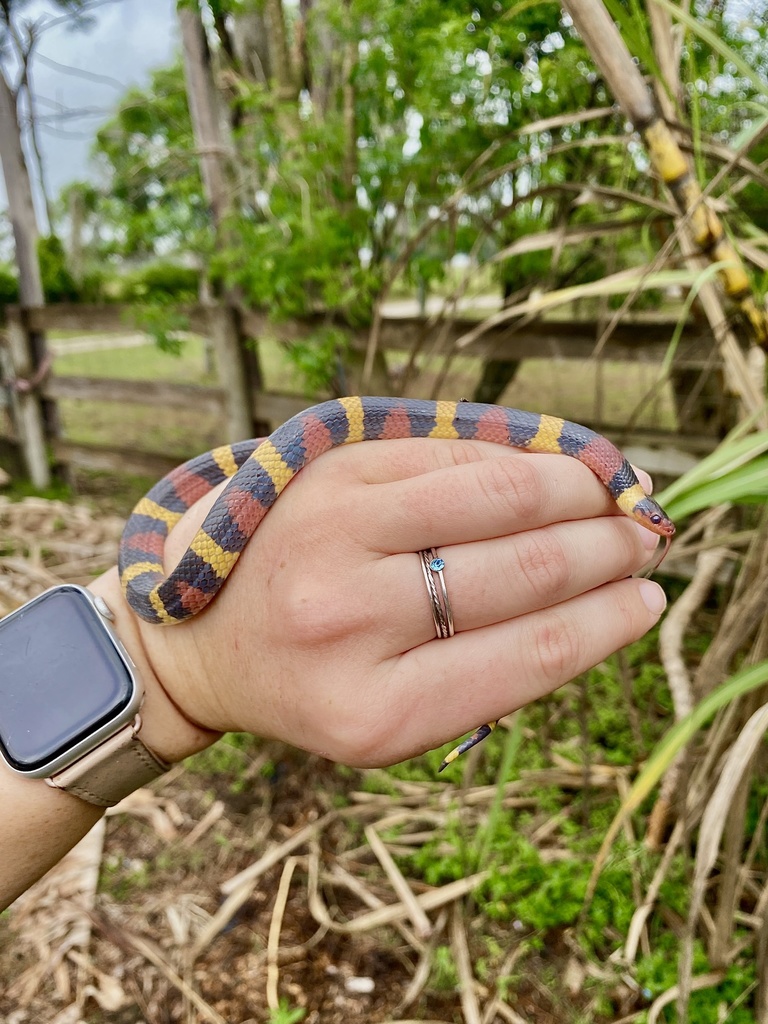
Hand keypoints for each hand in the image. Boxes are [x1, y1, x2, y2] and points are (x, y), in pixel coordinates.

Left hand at [103, 437, 666, 767]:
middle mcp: (347, 623)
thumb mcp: (388, 714)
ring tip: (611, 496)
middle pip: (520, 572)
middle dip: (604, 550)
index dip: (606, 622)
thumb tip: (598, 597)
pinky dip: (512, 460)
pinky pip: (448, 454)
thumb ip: (485, 670)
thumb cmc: (313, 680)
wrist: (196, 636)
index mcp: (374, 716)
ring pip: (494, 496)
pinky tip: (546, 469)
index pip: (528, 658)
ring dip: (574, 491)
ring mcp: (331, 534)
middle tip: (645, 539)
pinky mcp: (325, 471)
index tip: (651, 600)